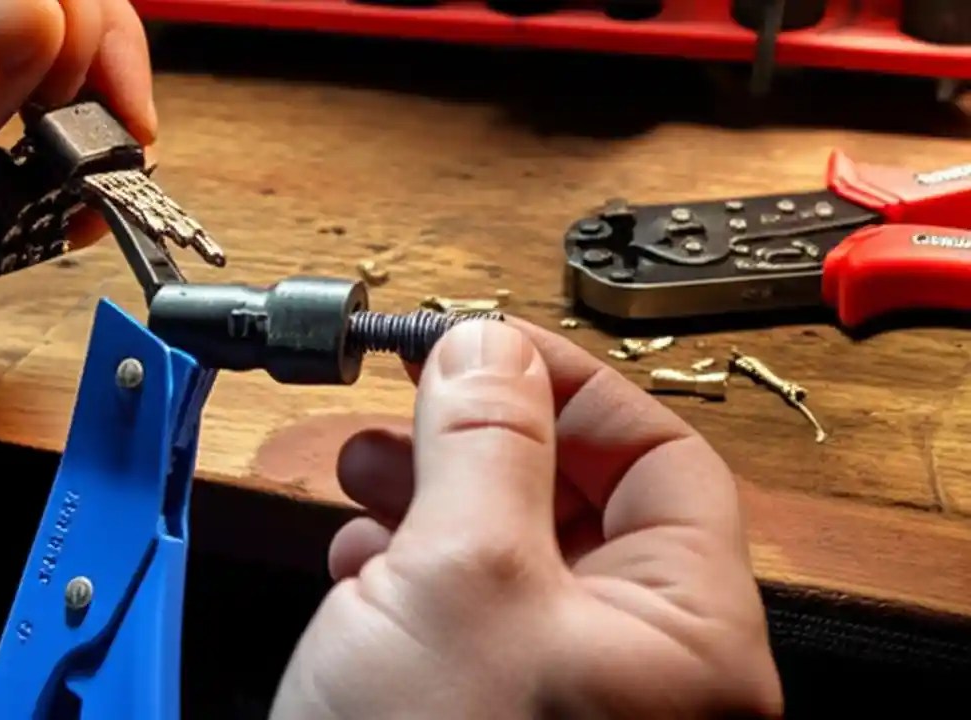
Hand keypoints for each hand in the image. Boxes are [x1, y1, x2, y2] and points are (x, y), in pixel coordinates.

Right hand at [272, 319, 782, 718]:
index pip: (662, 463)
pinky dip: (406, 565)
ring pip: (506, 553)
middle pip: (578, 503)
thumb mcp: (460, 577)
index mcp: (685, 642)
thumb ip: (485, 446)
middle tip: (416, 394)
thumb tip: (485, 346)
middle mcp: (633, 671)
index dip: (571, 388)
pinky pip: (461, 612)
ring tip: (366, 468)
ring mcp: (554, 694)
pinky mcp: (480, 712)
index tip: (486, 345)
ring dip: (432, 493)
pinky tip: (355, 559)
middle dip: (486, 438)